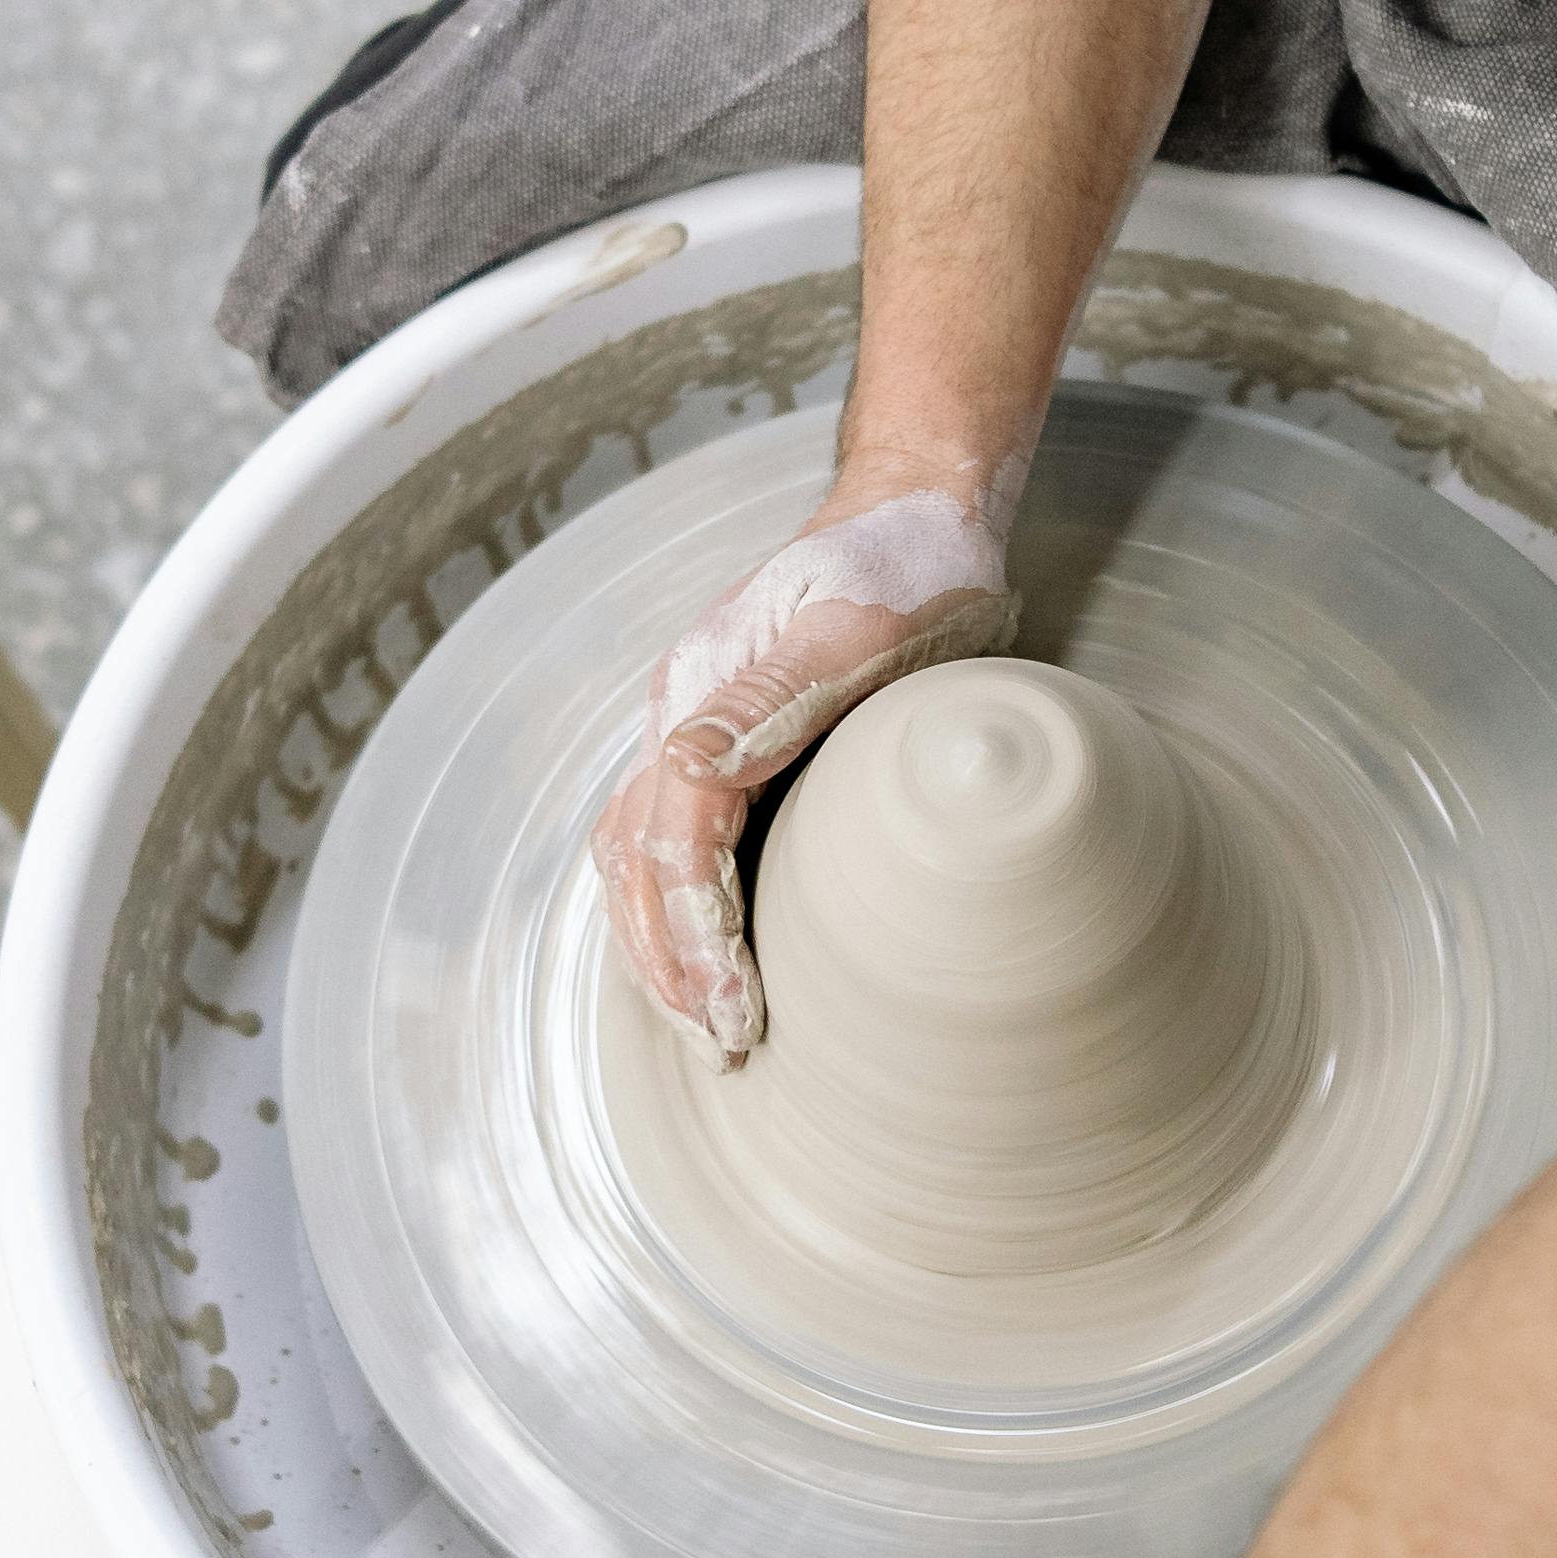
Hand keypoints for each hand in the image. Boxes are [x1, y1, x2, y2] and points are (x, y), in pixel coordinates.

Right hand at [590, 463, 1018, 1059]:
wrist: (919, 509)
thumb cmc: (907, 564)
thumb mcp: (859, 624)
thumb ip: (776, 698)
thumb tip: (689, 772)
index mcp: (702, 689)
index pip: (675, 840)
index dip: (699, 936)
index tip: (740, 1012)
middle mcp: (682, 714)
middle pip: (637, 862)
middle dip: (669, 967)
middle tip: (725, 1048)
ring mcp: (695, 729)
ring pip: (638, 859)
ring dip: (661, 951)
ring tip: (709, 1028)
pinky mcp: (727, 746)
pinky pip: (673, 843)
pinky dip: (675, 914)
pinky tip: (708, 963)